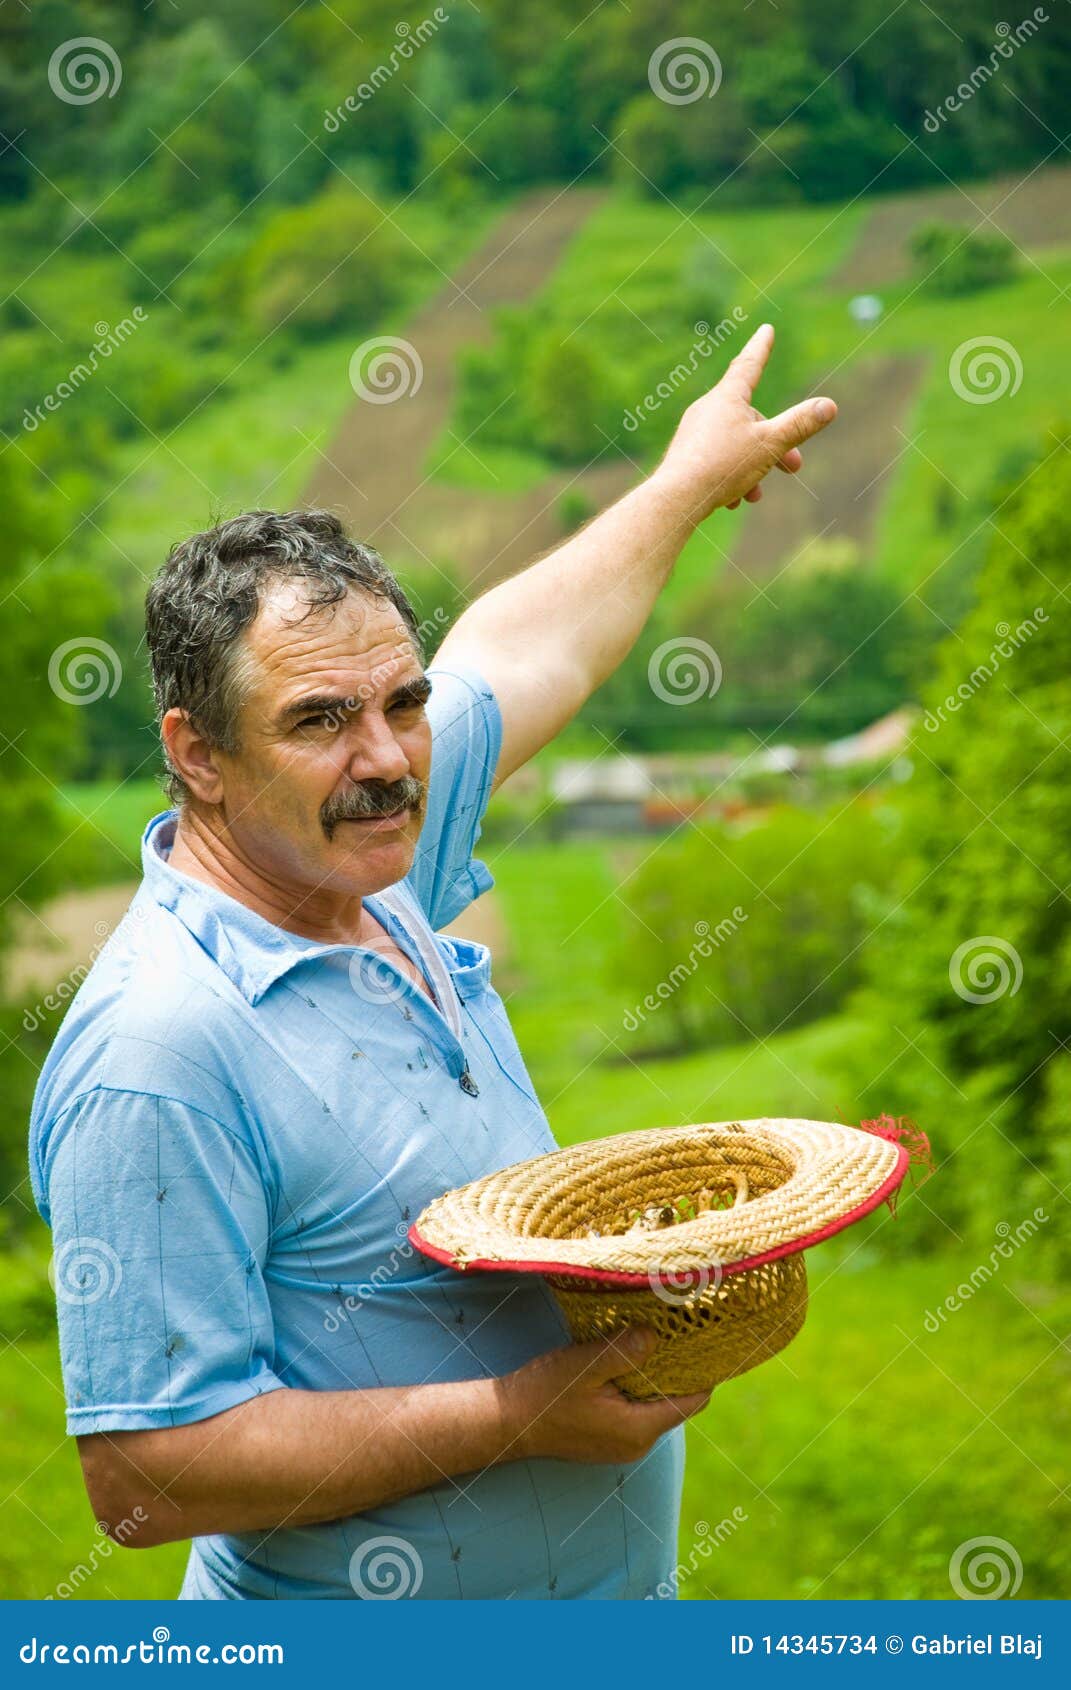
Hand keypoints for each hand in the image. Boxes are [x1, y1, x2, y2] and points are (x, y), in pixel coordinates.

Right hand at [498, 1327, 710, 1464]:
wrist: (507, 1421)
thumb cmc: (544, 1394)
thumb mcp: (585, 1366)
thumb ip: (623, 1352)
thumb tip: (656, 1335)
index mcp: (638, 1430)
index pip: (692, 1402)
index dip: (705, 1372)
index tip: (711, 1340)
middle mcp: (636, 1443)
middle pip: (676, 1403)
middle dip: (681, 1369)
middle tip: (684, 1330)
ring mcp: (622, 1443)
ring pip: (655, 1405)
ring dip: (656, 1376)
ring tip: (658, 1338)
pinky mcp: (607, 1437)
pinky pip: (637, 1410)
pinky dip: (639, 1387)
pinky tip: (630, 1359)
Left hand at [651, 322, 836, 522]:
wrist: (676, 498)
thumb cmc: (722, 466)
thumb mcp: (769, 444)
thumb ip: (800, 424)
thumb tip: (830, 406)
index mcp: (727, 398)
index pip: (749, 364)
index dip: (762, 347)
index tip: (766, 330)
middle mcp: (707, 409)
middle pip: (751, 418)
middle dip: (775, 443)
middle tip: (794, 467)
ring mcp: (694, 433)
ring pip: (735, 444)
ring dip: (753, 467)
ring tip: (755, 494)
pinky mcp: (686, 456)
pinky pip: (716, 461)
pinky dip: (731, 477)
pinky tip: (733, 500)